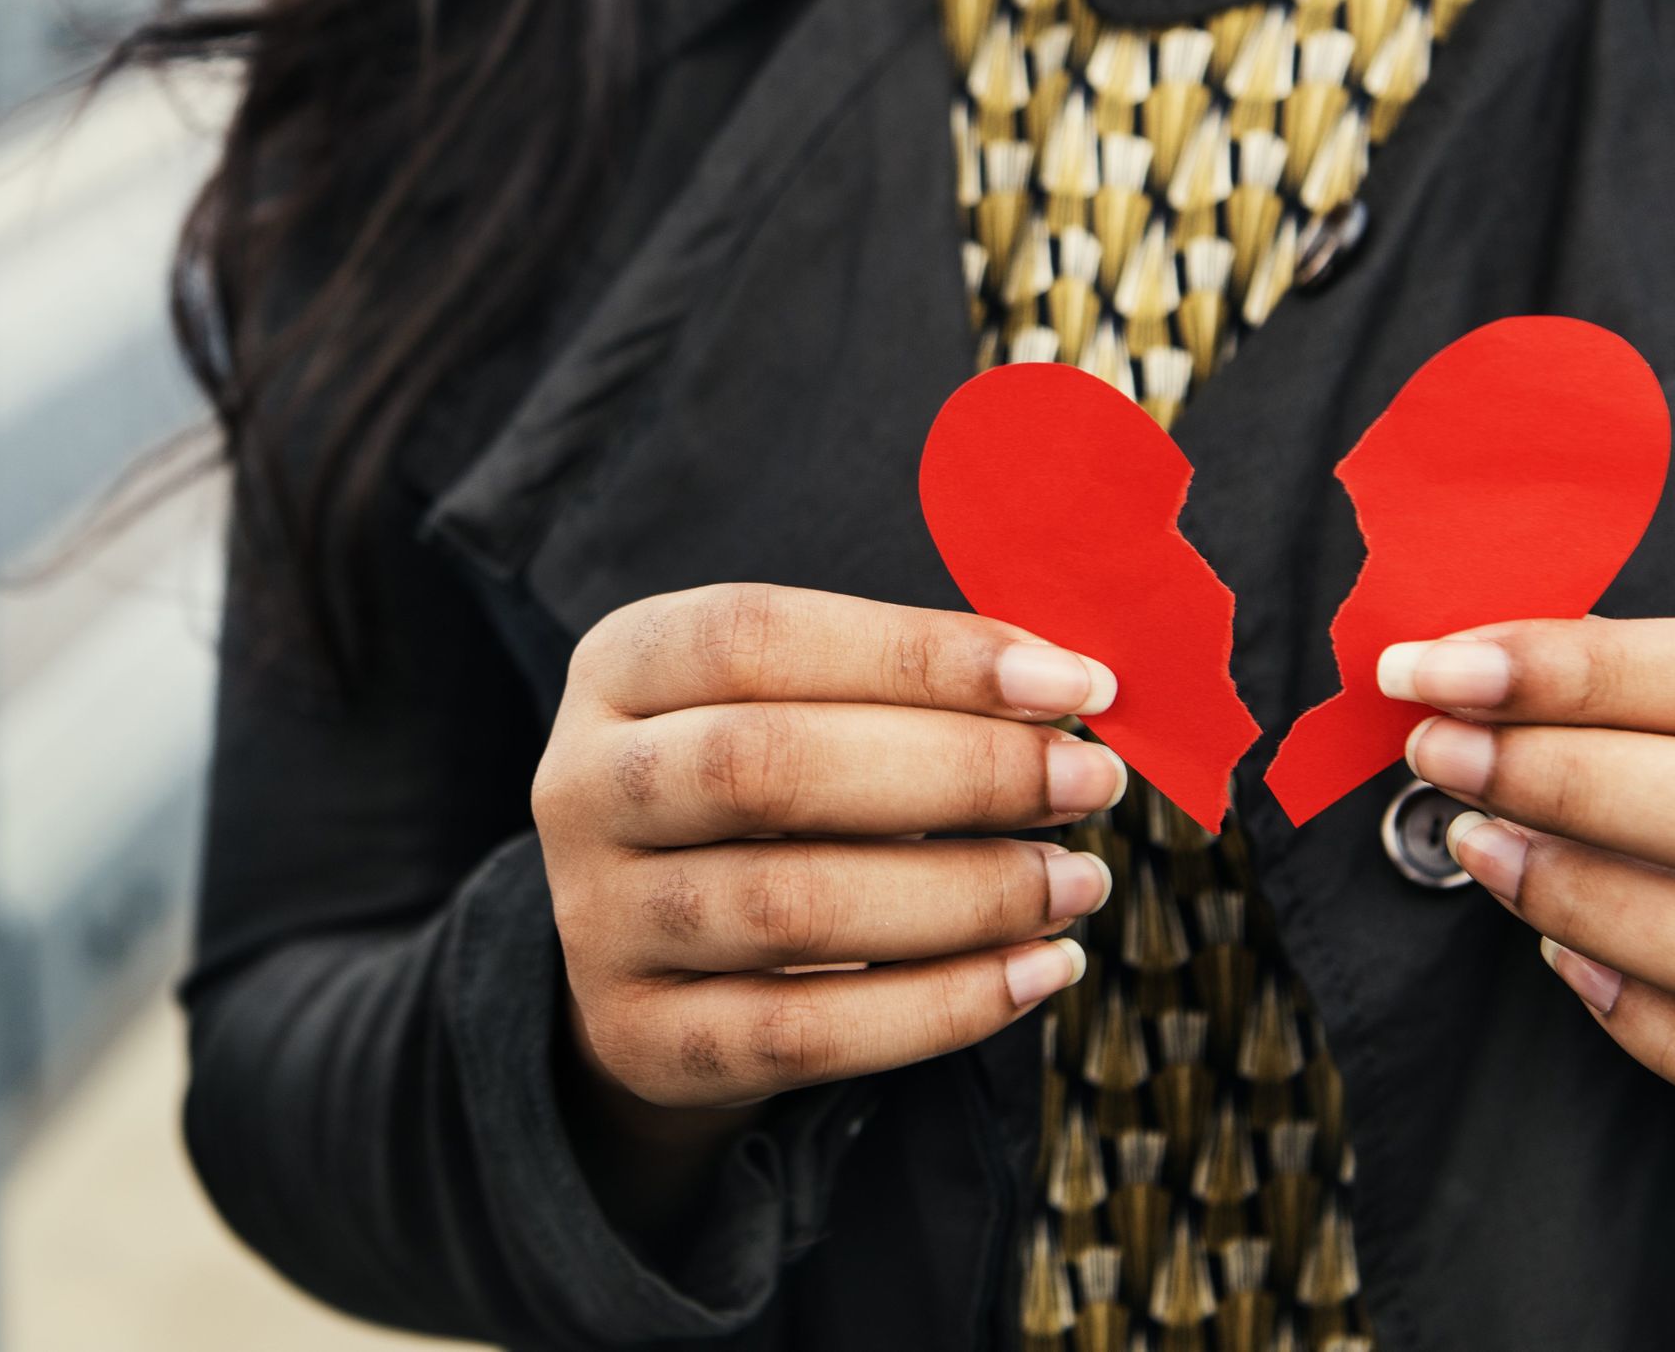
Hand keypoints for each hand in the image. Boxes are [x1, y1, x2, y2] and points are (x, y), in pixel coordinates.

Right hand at [532, 583, 1122, 1118]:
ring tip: (1078, 879)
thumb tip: (1069, 684)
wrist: (649, 954)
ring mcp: (601, 920)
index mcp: (620, 664)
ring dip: (967, 893)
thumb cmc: (764, 794)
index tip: (1071, 683)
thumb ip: (899, 681)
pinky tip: (1040, 970)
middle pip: (765, 767)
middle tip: (1089, 781)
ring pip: (792, 908)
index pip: (757, 635)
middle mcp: (585, 785)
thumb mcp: (791, 702)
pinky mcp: (646, 1038)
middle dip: (957, 772)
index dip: (919, 654)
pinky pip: (807, 1034)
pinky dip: (943, 1007)